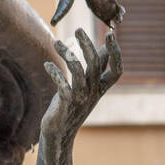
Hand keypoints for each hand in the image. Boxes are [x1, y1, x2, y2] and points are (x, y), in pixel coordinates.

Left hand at [41, 29, 121, 144]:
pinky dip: (54, 72)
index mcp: (101, 89)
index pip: (117, 71)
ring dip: (66, 53)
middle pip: (95, 64)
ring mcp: (80, 99)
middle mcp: (93, 93)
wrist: (58, 134)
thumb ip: (94, 69)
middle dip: (87, 45)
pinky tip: (47, 65)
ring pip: (77, 70)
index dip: (116, 53)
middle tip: (79, 29)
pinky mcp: (65, 104)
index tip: (110, 34)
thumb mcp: (86, 86)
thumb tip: (103, 47)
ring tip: (55, 42)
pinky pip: (62, 84)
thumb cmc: (71, 107)